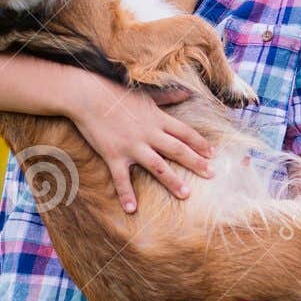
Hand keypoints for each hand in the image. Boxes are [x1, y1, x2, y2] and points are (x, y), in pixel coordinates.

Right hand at [66, 76, 213, 212]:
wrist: (87, 95)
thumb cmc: (116, 92)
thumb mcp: (146, 94)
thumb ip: (168, 97)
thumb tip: (187, 93)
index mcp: (157, 119)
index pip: (185, 133)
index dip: (200, 144)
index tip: (212, 154)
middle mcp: (149, 133)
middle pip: (178, 150)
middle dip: (196, 163)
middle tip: (211, 175)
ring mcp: (132, 145)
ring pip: (157, 166)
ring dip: (172, 181)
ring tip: (186, 194)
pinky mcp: (114, 154)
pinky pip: (122, 178)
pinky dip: (126, 194)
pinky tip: (132, 209)